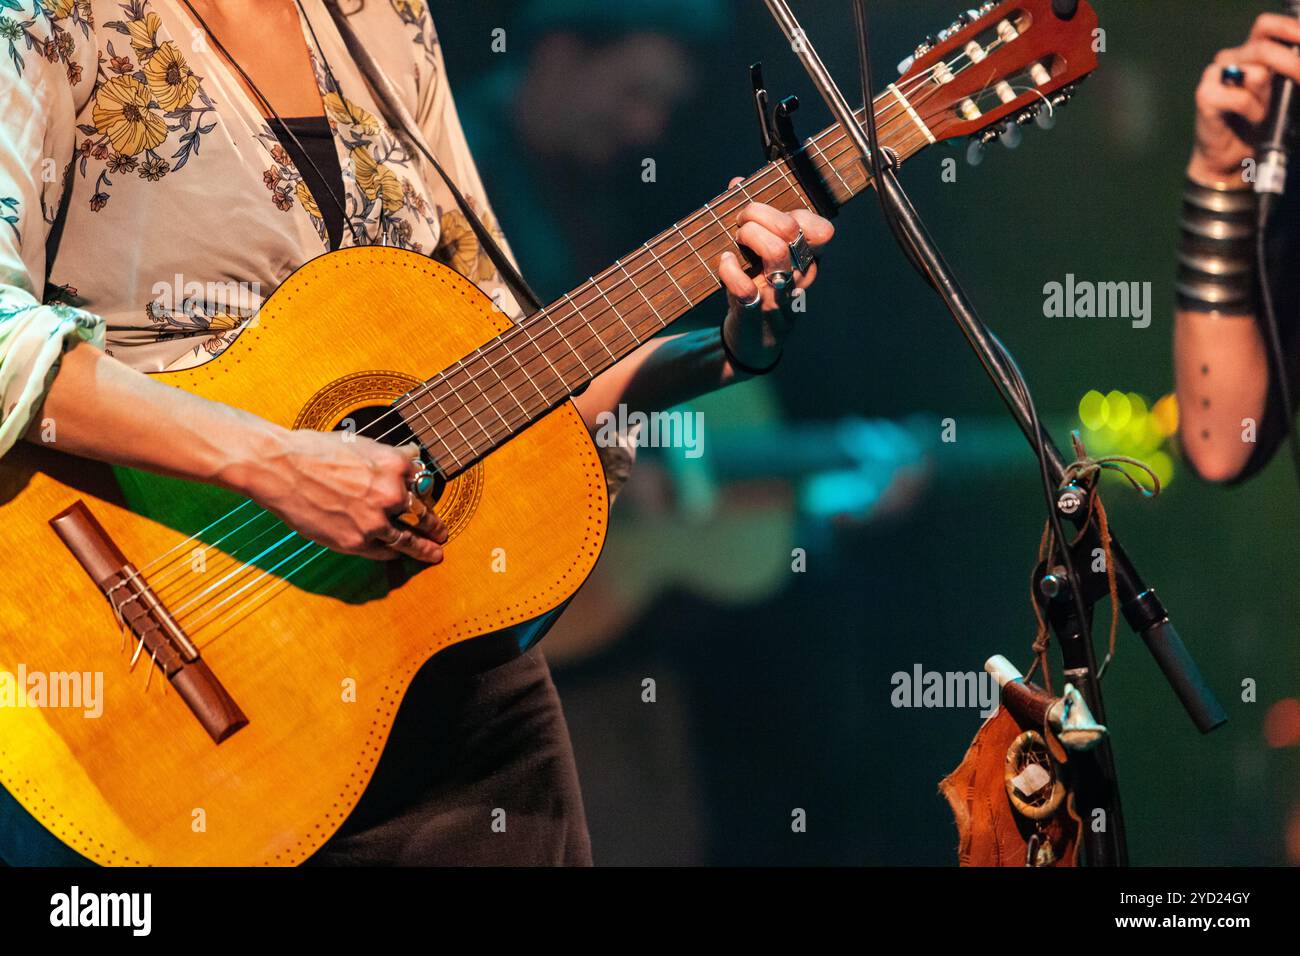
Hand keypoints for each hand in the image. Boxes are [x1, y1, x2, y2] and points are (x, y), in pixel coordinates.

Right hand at [226, 428, 447, 561]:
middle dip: (434, 525)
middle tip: (442, 533)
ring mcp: (375, 521)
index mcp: (395, 465)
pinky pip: (384, 551)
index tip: (430, 498)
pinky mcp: (356, 541)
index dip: (426, 492)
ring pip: (409, 540)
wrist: (281, 468)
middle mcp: (391, 494)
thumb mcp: (361, 443)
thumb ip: (390, 455)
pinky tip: (397, 554)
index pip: (423, 481)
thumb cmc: (316, 451)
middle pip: (423, 514)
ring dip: (424, 548)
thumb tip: (413, 455)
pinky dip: (392, 553)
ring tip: (434, 554)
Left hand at [716, 177, 833, 369]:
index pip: (822, 230)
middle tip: (742, 220)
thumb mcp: (763, 257)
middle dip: (760, 214)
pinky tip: (724, 262)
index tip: (770, 215)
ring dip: (749, 235)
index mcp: (807, 261)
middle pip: (792, 231)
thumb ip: (755, 218)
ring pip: (776, 251)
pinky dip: (729, 270)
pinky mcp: (754, 311)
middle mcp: (799, 277)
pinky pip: (746, 287)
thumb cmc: (758, 292)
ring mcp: (779, 295)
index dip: (795, 213)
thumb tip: (738, 184)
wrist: (752, 345)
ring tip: (736, 238)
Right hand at [1190, 13, 1299, 186]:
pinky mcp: (1205, 94)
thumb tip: (1297, 63)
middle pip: (1264, 48)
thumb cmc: (1256, 125)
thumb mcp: (1279, 93)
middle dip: (1291, 65)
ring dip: (1267, 97)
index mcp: (1249, 53)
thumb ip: (1284, 72)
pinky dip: (1252, 112)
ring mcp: (1215, 75)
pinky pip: (1241, 98)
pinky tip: (1249, 119)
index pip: (1267, 27)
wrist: (1229, 158)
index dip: (1289, 30)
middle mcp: (1231, 58)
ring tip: (1263, 112)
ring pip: (1257, 73)